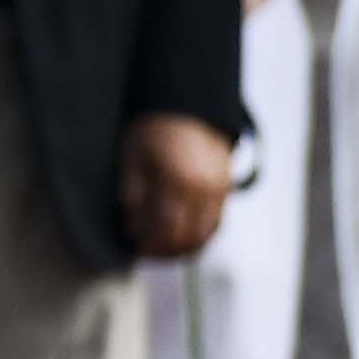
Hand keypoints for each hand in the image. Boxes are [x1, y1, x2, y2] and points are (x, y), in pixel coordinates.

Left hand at [121, 112, 234, 264]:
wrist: (187, 105)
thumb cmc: (152, 129)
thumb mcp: (132, 157)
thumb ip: (133, 194)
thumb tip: (134, 227)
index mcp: (179, 181)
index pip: (166, 229)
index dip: (150, 246)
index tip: (134, 249)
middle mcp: (205, 189)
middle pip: (188, 238)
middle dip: (165, 251)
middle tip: (145, 252)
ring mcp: (220, 190)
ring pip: (206, 235)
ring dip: (183, 247)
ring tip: (161, 248)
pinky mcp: (226, 188)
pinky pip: (216, 223)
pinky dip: (199, 235)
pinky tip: (181, 236)